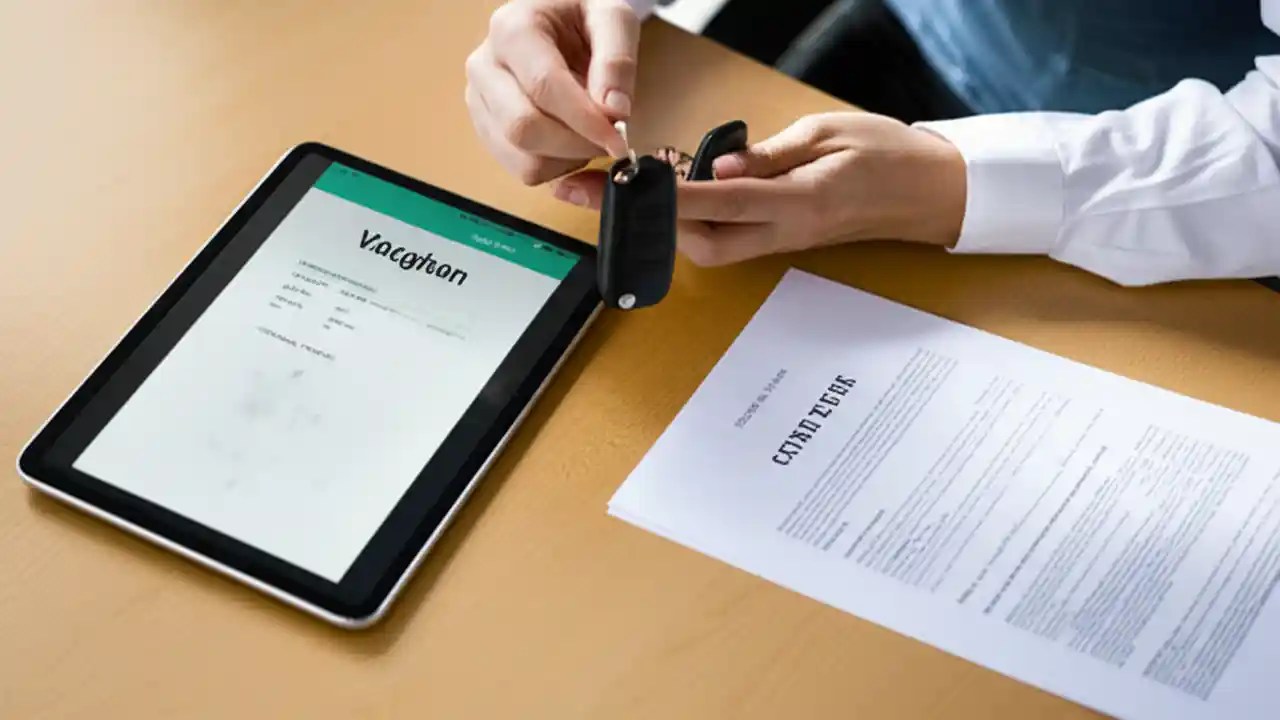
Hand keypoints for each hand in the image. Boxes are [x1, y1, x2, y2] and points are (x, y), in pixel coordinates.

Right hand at [465, 0, 638, 186]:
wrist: (557, 21)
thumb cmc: (583, 16)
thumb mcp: (612, 19)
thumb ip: (618, 59)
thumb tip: (614, 110)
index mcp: (512, 30)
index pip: (544, 87)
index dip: (585, 121)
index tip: (619, 140)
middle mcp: (485, 66)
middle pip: (524, 128)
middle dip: (576, 146)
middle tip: (611, 140)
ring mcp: (480, 101)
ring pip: (521, 159)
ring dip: (567, 161)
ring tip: (589, 135)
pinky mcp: (486, 129)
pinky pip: (522, 170)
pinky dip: (556, 169)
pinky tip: (571, 143)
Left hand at [557, 112, 967, 264]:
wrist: (933, 191)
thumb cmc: (889, 155)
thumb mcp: (828, 134)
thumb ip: (769, 155)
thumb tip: (719, 166)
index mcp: (800, 202)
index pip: (719, 202)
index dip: (666, 196)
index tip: (624, 184)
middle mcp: (786, 231)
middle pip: (703, 243)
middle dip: (654, 222)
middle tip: (606, 190)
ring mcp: (785, 241)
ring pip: (712, 248)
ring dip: (671, 225)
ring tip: (632, 190)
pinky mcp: (784, 238)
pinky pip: (730, 238)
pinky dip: (697, 220)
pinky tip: (677, 194)